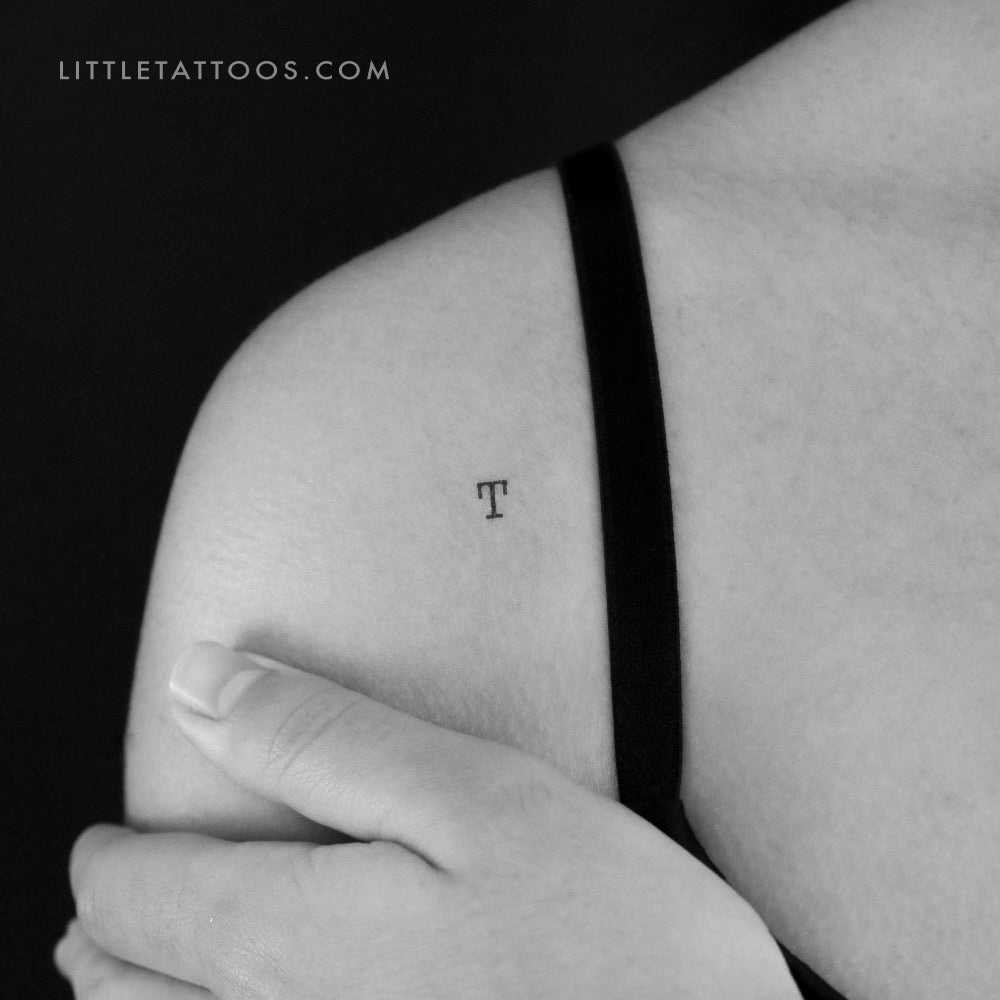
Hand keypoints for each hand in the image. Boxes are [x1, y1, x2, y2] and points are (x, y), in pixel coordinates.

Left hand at [62, 641, 798, 999]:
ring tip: (142, 964)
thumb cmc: (609, 942)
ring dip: (139, 997)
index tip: (105, 838)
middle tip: (110, 900)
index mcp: (288, 938)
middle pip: (129, 992)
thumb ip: (326, 741)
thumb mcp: (472, 798)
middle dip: (109, 935)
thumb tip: (206, 683)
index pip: (138, 897)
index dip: (108, 858)